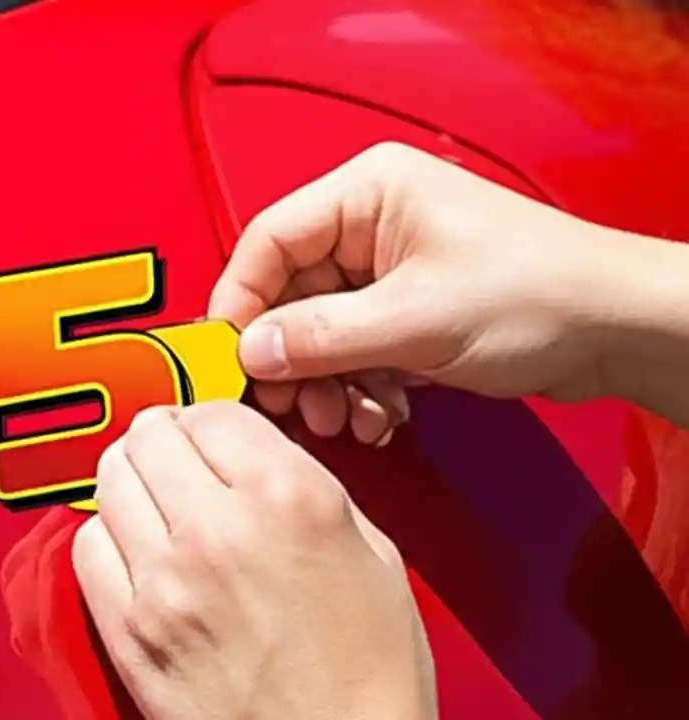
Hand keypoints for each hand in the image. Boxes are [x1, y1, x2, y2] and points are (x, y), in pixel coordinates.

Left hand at [72, 401, 435, 719]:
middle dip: (164, 441)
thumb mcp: (373, 554)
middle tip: (178, 461)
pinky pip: (87, 547)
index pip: (211, 412)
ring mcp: (164, 581)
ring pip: (109, 481)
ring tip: (157, 503)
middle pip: (148, 436)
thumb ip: (306, 487)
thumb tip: (252, 457)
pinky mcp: (129, 631)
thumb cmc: (368, 676)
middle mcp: (218, 528)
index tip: (214, 437)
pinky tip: (137, 552)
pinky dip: (107, 536)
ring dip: (132, 482)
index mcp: (290, 498)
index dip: (212, 421)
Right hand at [208, 141, 640, 440]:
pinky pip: (355, 350)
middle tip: (291, 403)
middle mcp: (372, 225)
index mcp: (368, 192)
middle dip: (291, 357)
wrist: (618, 329)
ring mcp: (390, 269)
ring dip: (326, 381)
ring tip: (344, 417)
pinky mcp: (408, 309)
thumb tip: (252, 350)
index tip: (227, 355)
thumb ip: (321, 336)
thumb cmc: (542, 292)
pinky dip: (359, 387)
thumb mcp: (414, 319)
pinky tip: (380, 414)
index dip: (240, 301)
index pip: (269, 240)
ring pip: (321, 330)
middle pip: (291, 293)